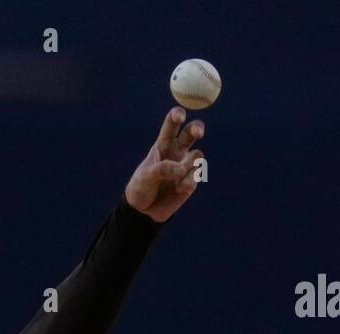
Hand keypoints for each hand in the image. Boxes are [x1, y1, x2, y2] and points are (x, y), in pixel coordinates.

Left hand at [124, 107, 205, 222]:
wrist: (144, 212)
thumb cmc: (140, 189)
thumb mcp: (145, 178)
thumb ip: (161, 169)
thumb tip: (180, 169)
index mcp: (162, 145)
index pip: (171, 126)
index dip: (176, 116)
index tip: (179, 115)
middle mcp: (176, 152)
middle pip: (190, 133)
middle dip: (196, 128)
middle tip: (198, 132)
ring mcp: (186, 165)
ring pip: (197, 155)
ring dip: (188, 165)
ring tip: (177, 177)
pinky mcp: (192, 180)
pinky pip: (197, 175)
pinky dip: (188, 182)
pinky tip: (178, 189)